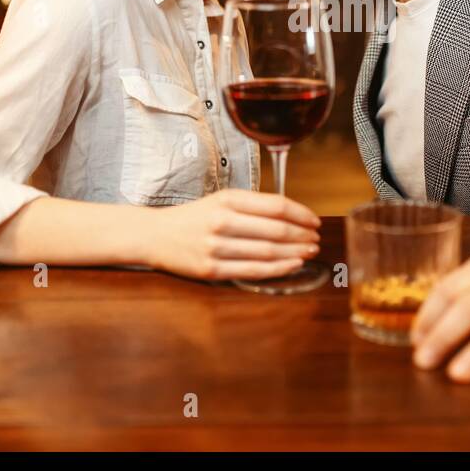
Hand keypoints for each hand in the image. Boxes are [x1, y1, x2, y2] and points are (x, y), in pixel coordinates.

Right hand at [145, 188, 320, 281]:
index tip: (314, 221)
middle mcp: (222, 221)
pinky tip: (292, 265)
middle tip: (316, 239)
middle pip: (276, 229)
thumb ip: (252, 206)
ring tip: (309, 252)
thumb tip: (291, 216)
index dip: (301, 214)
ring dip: (295, 253)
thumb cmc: (193, 217)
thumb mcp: (220, 200)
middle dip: (302, 235)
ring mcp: (216, 247)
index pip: (275, 206)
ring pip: (268, 252)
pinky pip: (253, 271)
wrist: (154, 235)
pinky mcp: (211, 270)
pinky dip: (278, 269)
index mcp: (227, 199)